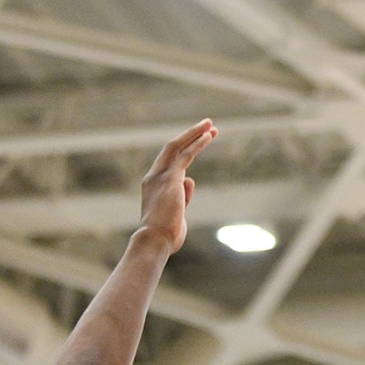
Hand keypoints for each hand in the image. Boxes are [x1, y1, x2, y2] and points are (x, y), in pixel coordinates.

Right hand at [135, 119, 215, 251]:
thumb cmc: (164, 234)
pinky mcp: (171, 178)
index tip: (199, 143)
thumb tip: (189, 180)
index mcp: (152, 186)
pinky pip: (186, 154)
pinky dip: (198, 143)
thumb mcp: (176, 213)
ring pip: (178, 146)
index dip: (184, 150)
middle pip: (171, 148)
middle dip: (189, 135)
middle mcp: (154, 177)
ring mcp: (160, 176)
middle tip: (207, 125)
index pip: (168, 162)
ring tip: (212, 125)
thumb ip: (182, 196)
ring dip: (196, 134)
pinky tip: (209, 135)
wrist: (154, 240)